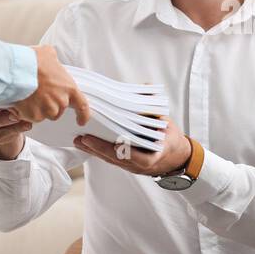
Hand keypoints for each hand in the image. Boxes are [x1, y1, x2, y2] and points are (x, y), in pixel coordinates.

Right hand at [8, 46, 91, 125]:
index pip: (82, 106)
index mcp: (69, 88)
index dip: (83, 115)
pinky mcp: (34, 115)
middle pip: (58, 110)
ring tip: (29, 95)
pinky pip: (31, 117)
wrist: (16, 70)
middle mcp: (61, 101)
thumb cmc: (32, 61)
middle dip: (49, 105)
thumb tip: (50, 59)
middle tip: (38, 94)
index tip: (81, 121)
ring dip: (38, 109)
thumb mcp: (48, 54)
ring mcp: (48, 110)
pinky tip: (21, 100)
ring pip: (45, 115)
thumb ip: (53, 62)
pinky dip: (26, 111)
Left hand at [73, 117, 191, 177]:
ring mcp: (131, 167)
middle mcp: (139, 165)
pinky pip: (110, 159)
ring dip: (93, 151)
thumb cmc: (170, 139)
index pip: (133, 155)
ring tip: (78, 140)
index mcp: (152, 156)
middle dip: (98, 149)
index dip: (119, 150)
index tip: (107, 142)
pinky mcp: (125, 165)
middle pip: (115, 158)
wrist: (176, 158)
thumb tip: (147, 87)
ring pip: (109, 159)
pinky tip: (86, 144)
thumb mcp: (167, 124)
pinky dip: (98, 151)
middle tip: (83, 138)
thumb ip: (155, 107)